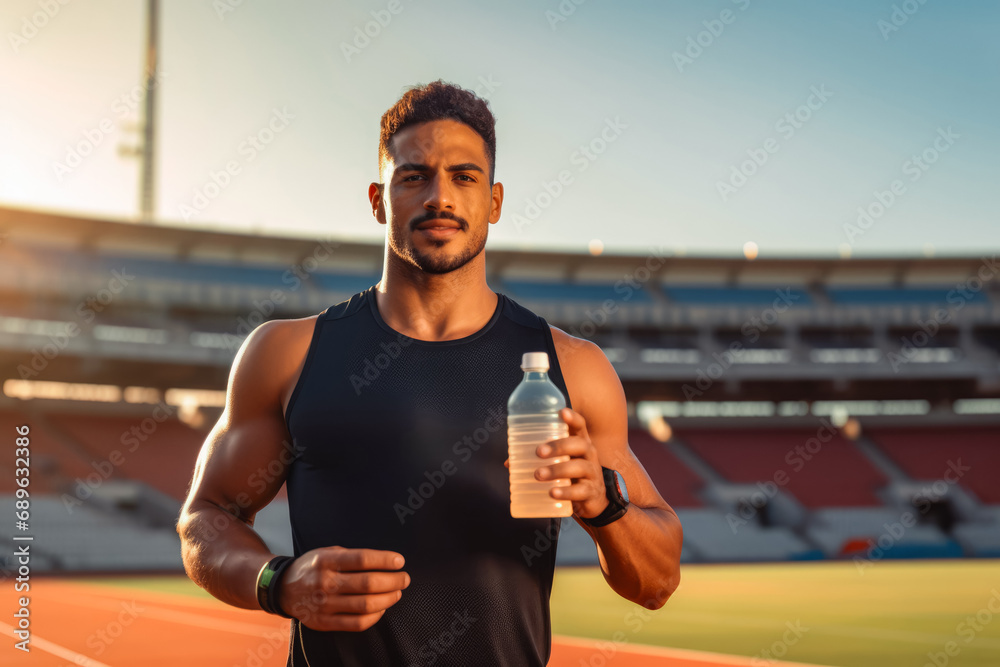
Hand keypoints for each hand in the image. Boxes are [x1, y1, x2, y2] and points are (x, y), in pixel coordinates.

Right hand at [278, 545, 409, 630]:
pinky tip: (382, 608)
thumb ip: (351, 556)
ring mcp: (324, 605)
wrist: (284, 589)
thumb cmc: (313, 567)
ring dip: (388, 599)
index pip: (362, 559)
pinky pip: (357, 623)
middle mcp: (325, 583)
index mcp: (326, 561)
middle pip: (368, 584)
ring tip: (397, 592)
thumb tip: (384, 561)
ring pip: (366, 605)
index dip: (384, 560)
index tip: (399, 561)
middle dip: (393, 581)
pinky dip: (375, 616)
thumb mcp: (327, 552)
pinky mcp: (324, 623)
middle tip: (404, 578)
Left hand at [533, 408, 608, 519]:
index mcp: (580, 443)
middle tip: (539, 452)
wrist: (593, 501)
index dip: (573, 418)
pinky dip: (566, 492)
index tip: (561, 413)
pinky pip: (580, 491)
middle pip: (579, 445)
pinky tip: (553, 492)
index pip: (580, 426)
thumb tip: (509, 462)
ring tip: (538, 474)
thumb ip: (538, 460)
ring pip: (579, 467)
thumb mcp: (560, 462)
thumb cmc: (572, 475)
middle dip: (559, 446)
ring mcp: (592, 474)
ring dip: (557, 470)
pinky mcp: (590, 492)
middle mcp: (589, 455)